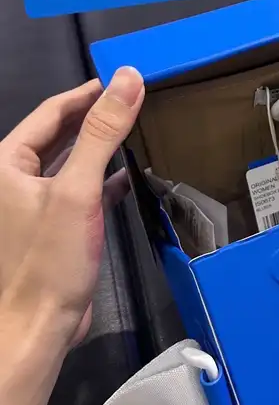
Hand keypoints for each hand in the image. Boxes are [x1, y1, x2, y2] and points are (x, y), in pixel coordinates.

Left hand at [0, 67, 143, 350]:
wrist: (38, 326)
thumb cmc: (49, 258)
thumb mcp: (77, 190)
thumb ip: (101, 133)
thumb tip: (128, 79)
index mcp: (7, 163)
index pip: (52, 112)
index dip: (88, 92)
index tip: (124, 78)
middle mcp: (16, 179)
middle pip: (61, 135)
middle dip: (96, 117)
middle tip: (136, 100)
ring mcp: (36, 204)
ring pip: (73, 162)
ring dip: (103, 147)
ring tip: (139, 130)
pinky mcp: (57, 227)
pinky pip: (82, 191)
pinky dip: (106, 180)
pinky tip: (131, 175)